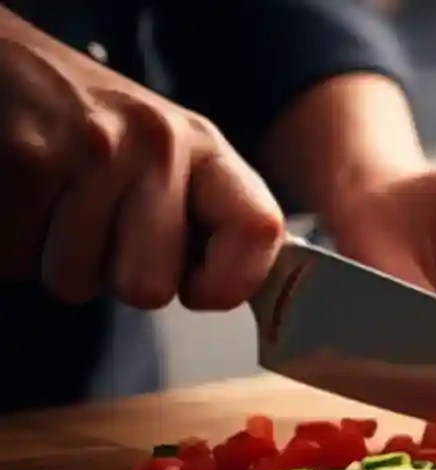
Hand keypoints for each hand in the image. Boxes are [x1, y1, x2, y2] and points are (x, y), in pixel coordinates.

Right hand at [0, 10, 284, 309]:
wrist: (6, 62)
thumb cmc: (86, 122)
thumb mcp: (167, 155)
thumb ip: (207, 218)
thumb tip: (230, 288)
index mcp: (203, 147)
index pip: (258, 232)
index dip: (231, 283)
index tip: (199, 289)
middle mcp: (157, 143)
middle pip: (149, 289)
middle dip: (113, 275)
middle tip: (94, 221)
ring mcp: (91, 149)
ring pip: (75, 282)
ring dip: (54, 257)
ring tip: (52, 199)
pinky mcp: (26, 161)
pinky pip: (20, 261)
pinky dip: (13, 243)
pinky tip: (23, 197)